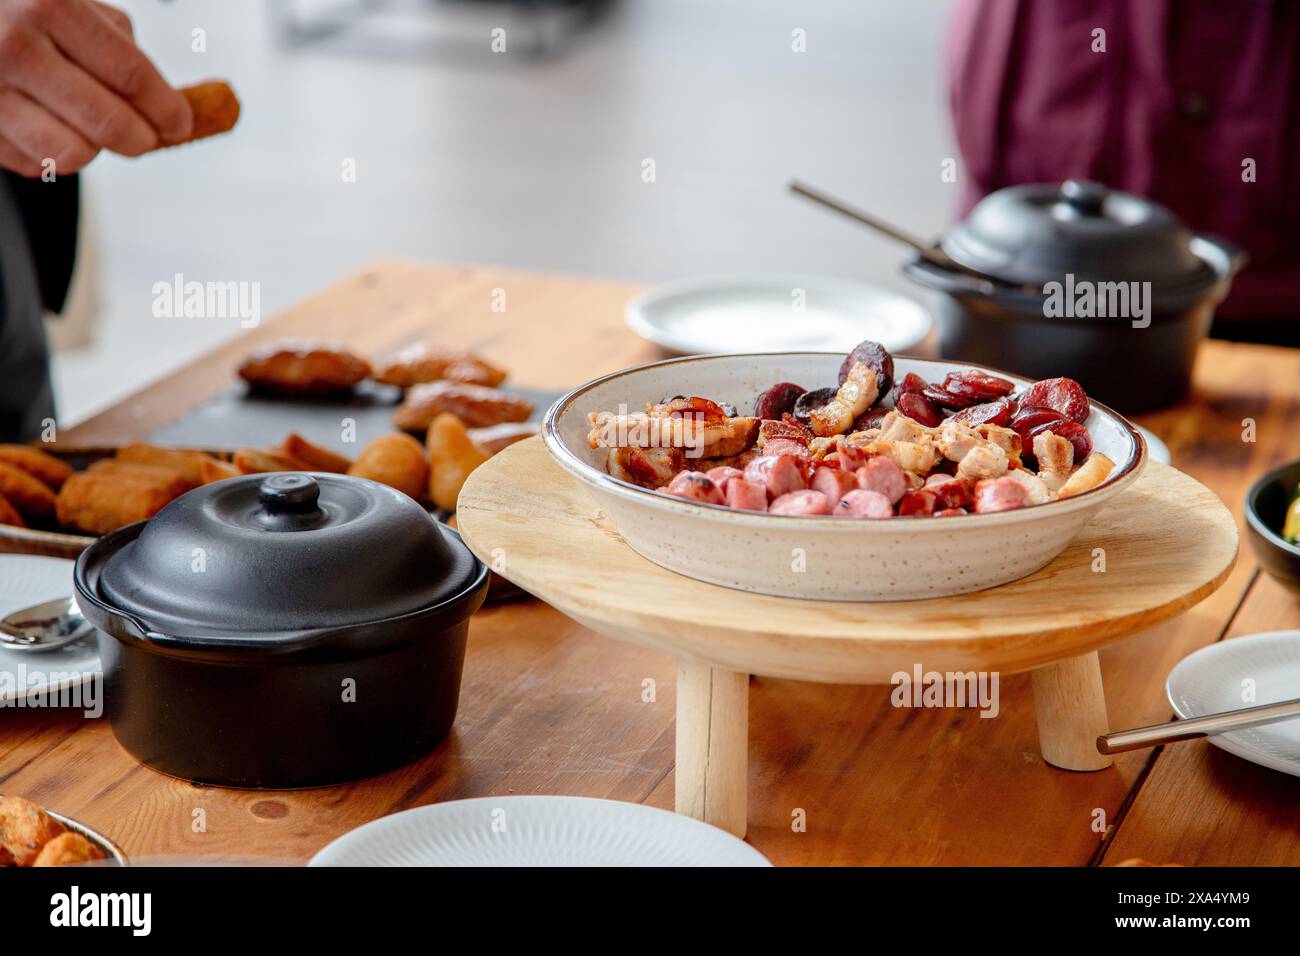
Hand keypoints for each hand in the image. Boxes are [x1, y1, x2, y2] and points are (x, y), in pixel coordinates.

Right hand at [0, 0, 191, 176]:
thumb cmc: (19, 8)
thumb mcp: (69, 1)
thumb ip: (117, 43)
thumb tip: (165, 101)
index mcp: (49, 7)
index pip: (130, 75)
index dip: (167, 109)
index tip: (180, 124)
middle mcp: (16, 47)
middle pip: (108, 124)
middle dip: (142, 140)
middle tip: (146, 138)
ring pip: (74, 154)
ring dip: (94, 149)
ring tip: (86, 125)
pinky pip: (37, 165)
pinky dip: (53, 154)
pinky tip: (45, 125)